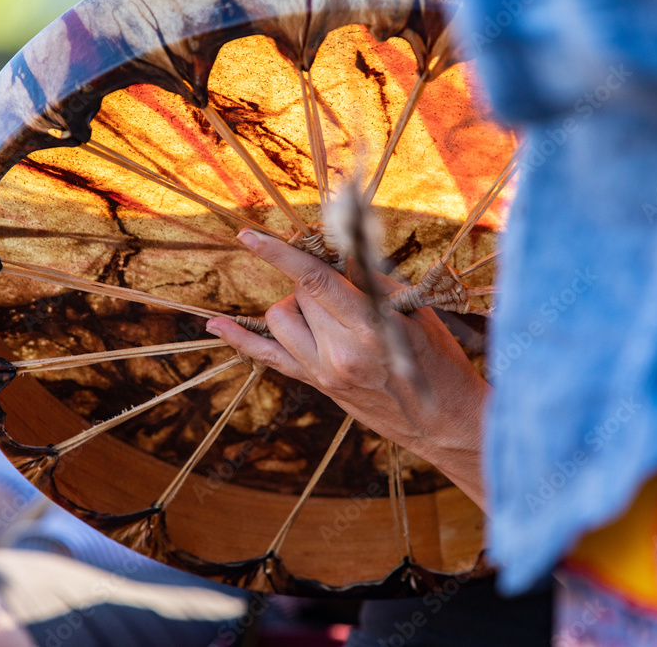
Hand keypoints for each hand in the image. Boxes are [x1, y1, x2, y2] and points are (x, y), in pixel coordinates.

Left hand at [207, 230, 487, 506]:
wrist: (442, 422)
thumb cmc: (438, 360)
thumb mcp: (414, 313)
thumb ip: (373, 279)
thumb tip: (339, 244)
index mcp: (368, 329)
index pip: (314, 281)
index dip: (280, 254)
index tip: (249, 235)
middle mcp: (339, 352)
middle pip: (300, 295)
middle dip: (316, 278)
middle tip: (346, 285)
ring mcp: (323, 372)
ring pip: (279, 319)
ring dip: (296, 303)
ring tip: (328, 308)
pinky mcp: (317, 385)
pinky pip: (269, 357)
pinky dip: (240, 339)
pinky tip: (214, 325)